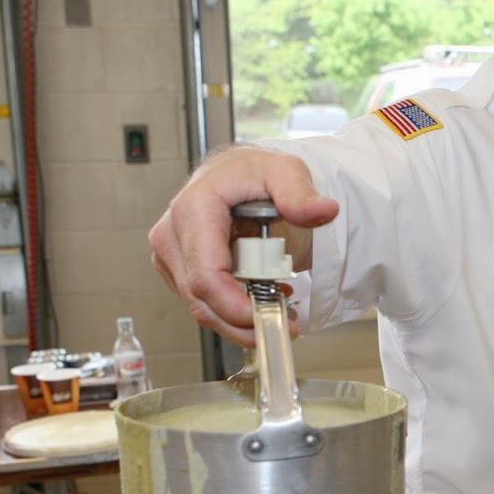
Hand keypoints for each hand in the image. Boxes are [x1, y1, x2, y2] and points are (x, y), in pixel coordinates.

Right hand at [148, 146, 339, 344]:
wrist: (234, 174)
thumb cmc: (252, 172)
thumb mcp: (285, 171)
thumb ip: (300, 193)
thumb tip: (323, 210)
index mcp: (192, 211)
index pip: (206, 277)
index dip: (236, 307)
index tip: (269, 316)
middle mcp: (172, 235)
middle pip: (202, 300)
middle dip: (244, 321)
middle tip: (286, 322)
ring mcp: (171, 254)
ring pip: (202, 308)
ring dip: (241, 319)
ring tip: (280, 307)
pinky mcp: (177, 268)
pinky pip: (204, 302)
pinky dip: (234, 309)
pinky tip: (263, 295)